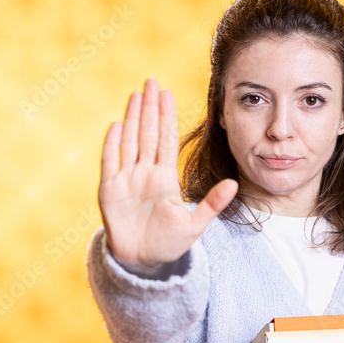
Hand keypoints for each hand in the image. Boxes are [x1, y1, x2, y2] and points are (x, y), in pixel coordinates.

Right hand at [98, 77, 237, 271]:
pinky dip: (112, 145)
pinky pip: (110, 163)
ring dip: (131, 118)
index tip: (168, 93)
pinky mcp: (109, 191)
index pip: (165, 140)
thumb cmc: (167, 243)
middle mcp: (144, 173)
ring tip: (135, 94)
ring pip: (129, 141)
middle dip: (149, 107)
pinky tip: (116, 125)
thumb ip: (212, 204)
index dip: (166, 116)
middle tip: (152, 80)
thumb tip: (234, 184)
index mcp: (164, 178)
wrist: (142, 262)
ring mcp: (126, 180)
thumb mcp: (194, 226)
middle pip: (146, 133)